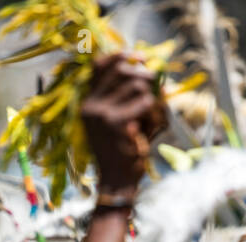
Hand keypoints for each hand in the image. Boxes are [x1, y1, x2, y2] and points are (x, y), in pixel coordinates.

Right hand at [81, 53, 165, 195]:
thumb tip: (154, 70)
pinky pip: (146, 102)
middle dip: (146, 76)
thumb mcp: (122, 120)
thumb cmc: (123, 151)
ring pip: (138, 85)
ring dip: (152, 99)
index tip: (139, 57)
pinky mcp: (116, 122)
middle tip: (156, 89)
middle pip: (123, 70)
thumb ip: (130, 97)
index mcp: (88, 103)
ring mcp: (101, 113)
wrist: (117, 181)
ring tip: (152, 118)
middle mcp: (91, 105)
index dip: (120, 56)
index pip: (99, 66)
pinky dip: (155, 112)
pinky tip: (151, 128)